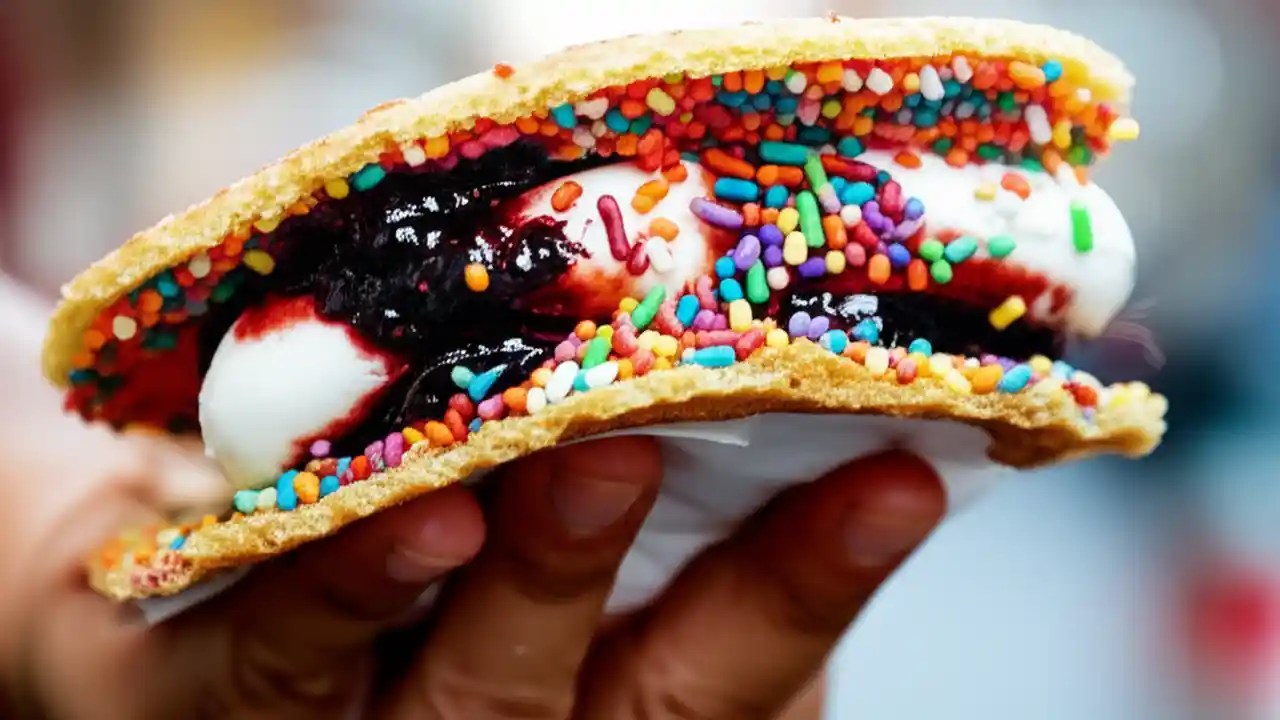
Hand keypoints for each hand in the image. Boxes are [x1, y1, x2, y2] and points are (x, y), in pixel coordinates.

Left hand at [9, 434, 942, 718]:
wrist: (168, 566)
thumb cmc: (400, 523)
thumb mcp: (526, 506)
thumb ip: (625, 475)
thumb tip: (743, 348)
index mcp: (605, 691)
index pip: (740, 662)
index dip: (822, 583)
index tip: (906, 476)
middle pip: (647, 702)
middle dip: (737, 601)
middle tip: (812, 476)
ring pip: (484, 694)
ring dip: (548, 582)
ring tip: (594, 461)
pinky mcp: (224, 700)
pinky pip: (292, 656)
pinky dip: (356, 587)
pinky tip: (414, 512)